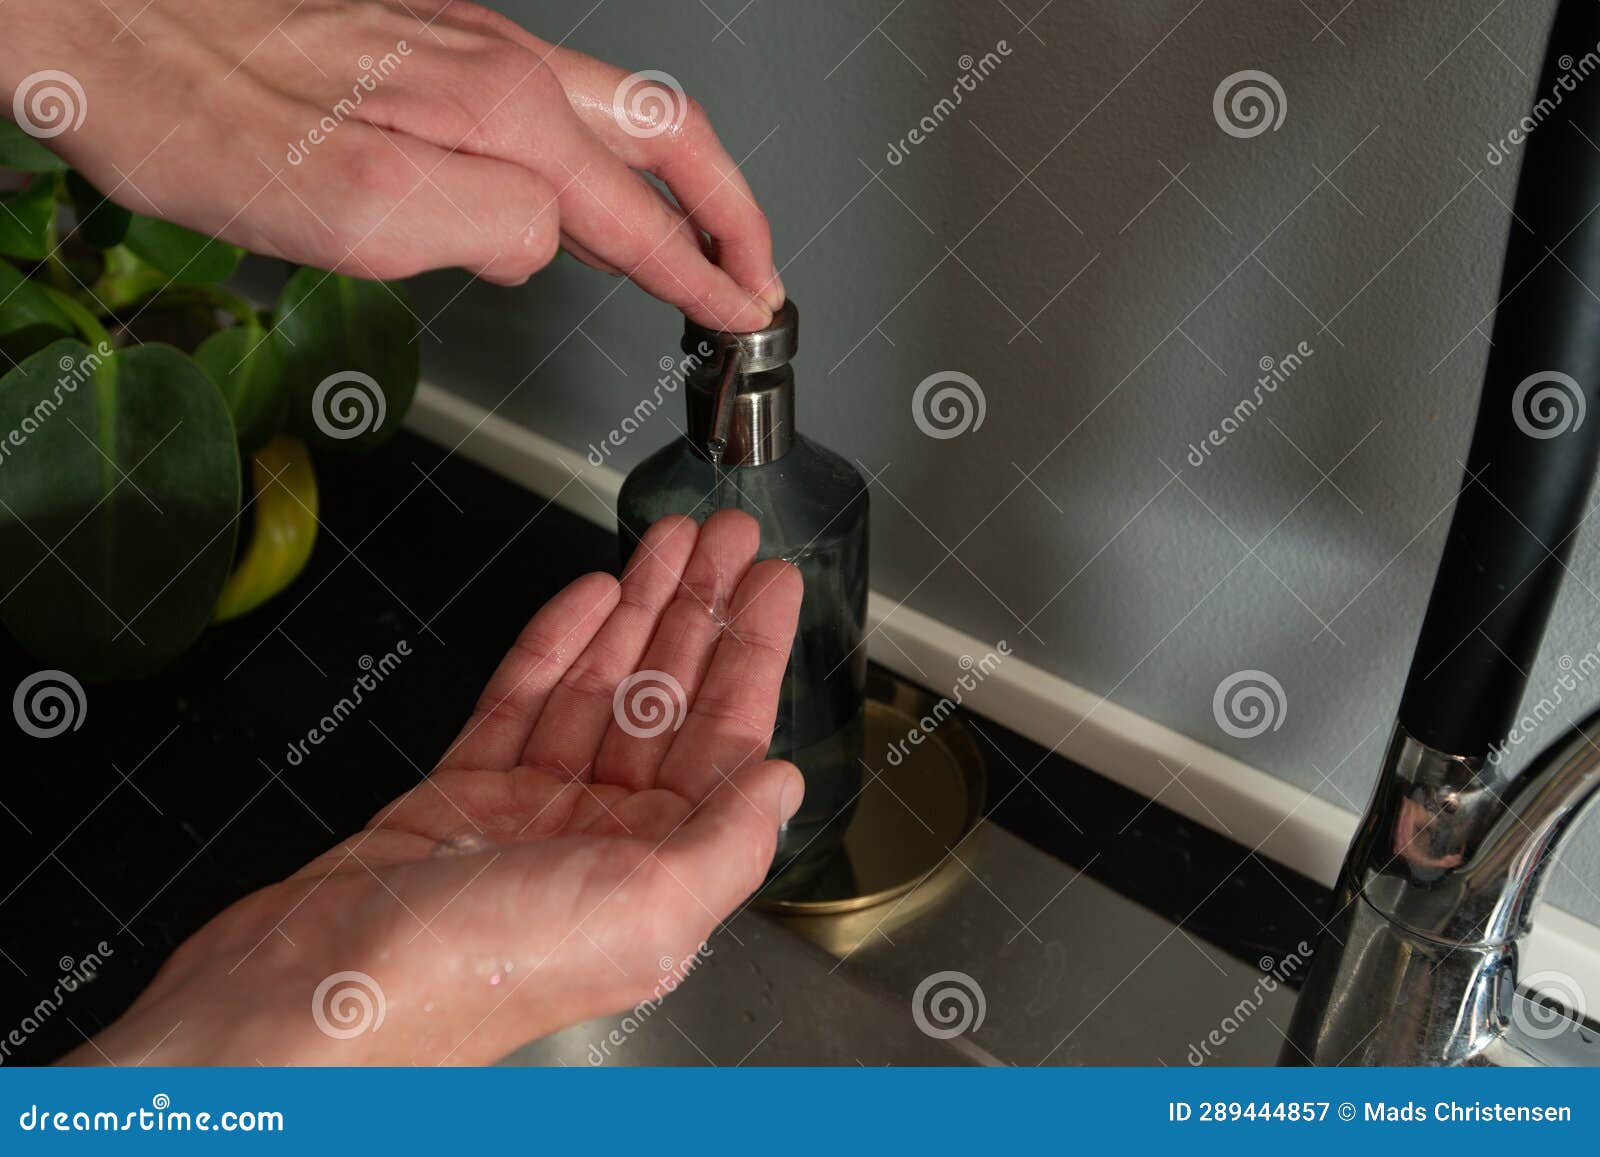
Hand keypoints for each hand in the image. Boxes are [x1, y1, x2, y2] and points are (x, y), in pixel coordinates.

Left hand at [0, 0, 780, 328]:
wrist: (110, 21)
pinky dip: (611, 160)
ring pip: (619, 114)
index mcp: (500, 115)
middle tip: (757, 266)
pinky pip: (560, 109)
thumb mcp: (359, 216)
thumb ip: (490, 230)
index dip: (702, 275)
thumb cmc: (202, 116)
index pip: (638, 214)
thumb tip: (545, 242)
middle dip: (731, 207)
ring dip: (679, 180)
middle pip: (666, 134)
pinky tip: (590, 198)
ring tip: (701, 241)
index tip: (744, 314)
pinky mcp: (431, 53)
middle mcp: (500, 69)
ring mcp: (469, 50)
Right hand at [69, 511, 802, 1064]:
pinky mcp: (461, 797)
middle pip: (669, 701)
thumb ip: (730, 843)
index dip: (752, 654)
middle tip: (726, 536)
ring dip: (637, 611)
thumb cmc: (476, 972)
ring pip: (599, 690)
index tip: (772, 585)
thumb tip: (786, 783)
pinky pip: (521, 702)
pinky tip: (590, 597)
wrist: (315, 992)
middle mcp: (604, 844)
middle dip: (700, 613)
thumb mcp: (646, 912)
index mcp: (659, 873)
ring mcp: (530, 815)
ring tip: (668, 539)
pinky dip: (555, 646)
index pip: (727, 740)